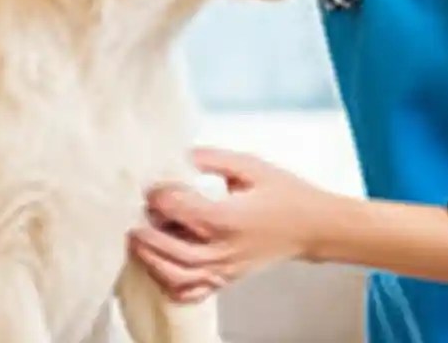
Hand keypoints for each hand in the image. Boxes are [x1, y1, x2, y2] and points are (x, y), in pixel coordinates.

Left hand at [128, 148, 340, 303]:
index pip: (179, 209)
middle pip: (170, 248)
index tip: (152, 184)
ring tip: (137, 240)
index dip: (159, 195)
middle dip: (146, 230)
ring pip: (176, 275)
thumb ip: (214, 159)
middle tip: (134, 213)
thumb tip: (182, 155)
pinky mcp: (227, 278)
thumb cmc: (286, 195)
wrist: (313, 227)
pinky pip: (191, 292)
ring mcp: (224, 269)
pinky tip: (159, 268)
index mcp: (227, 218)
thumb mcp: (252, 166)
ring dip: (151, 259)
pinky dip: (169, 284)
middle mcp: (223, 249)